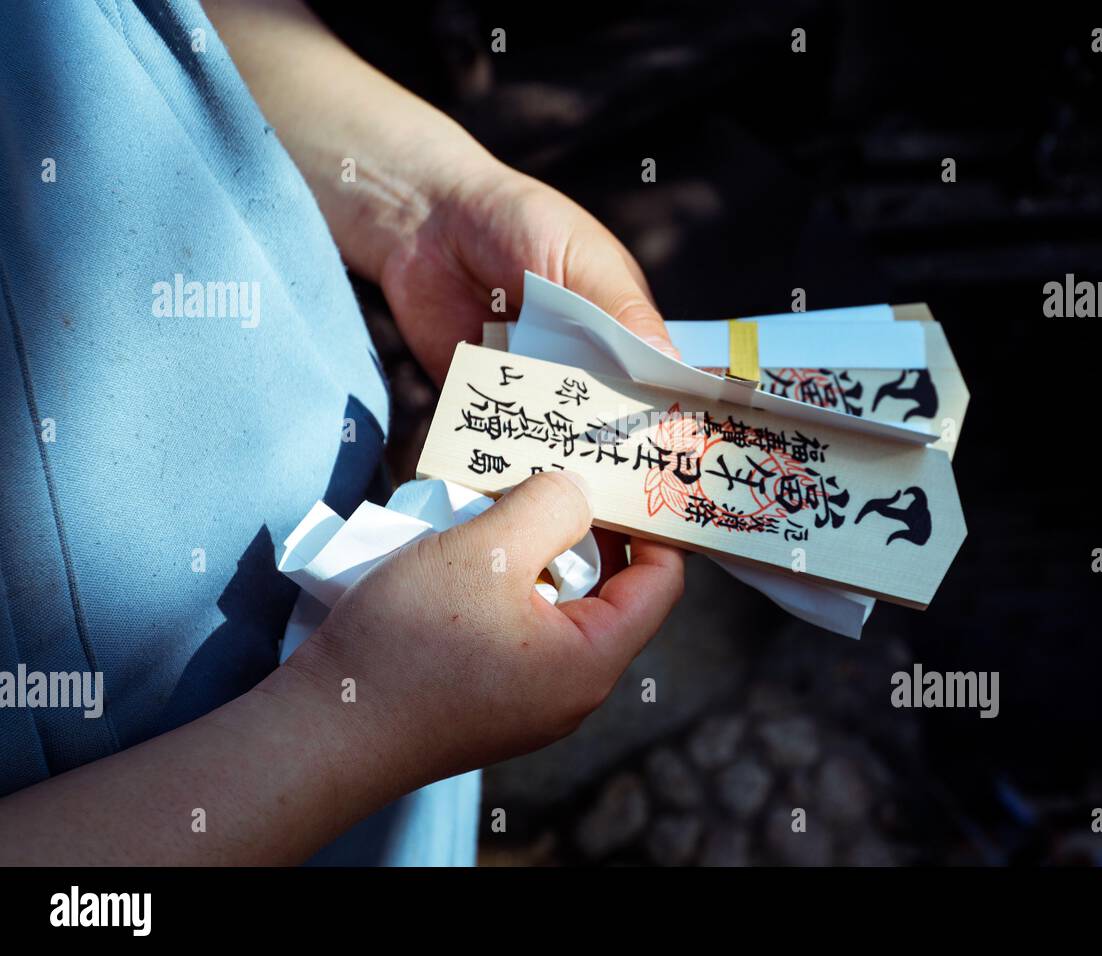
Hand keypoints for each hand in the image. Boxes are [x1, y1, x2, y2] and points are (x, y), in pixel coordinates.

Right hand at [283, 471, 683, 794]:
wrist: (320, 733)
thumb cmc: (407, 643)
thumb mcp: (488, 551)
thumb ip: (551, 507)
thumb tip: (581, 492)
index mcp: (592, 662)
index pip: (661, 582)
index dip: (651, 522)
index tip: (625, 474)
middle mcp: (571, 690)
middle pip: (606, 590)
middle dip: (579, 527)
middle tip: (549, 472)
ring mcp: (527, 699)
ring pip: (552, 604)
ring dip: (530, 550)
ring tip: (494, 502)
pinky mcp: (485, 698)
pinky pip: (514, 626)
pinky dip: (500, 583)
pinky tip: (460, 550)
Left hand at [378, 155, 684, 587]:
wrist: (423, 223)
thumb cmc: (516, 220)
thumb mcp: (579, 256)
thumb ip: (620, 310)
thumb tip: (669, 363)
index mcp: (624, 334)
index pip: (660, 388)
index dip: (673, 425)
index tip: (687, 466)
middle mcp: (586, 370)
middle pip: (614, 427)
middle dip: (625, 465)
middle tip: (641, 512)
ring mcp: (537, 390)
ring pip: (562, 443)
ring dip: (571, 473)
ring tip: (590, 519)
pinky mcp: (488, 403)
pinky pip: (506, 442)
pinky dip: (514, 465)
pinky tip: (526, 498)